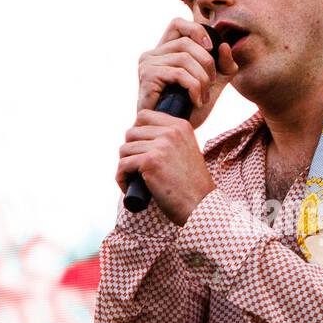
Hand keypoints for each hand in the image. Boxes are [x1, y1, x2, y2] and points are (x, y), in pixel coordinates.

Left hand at [115, 109, 215, 224]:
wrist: (200, 206)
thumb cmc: (192, 185)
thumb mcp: (186, 151)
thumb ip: (170, 139)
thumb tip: (140, 134)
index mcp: (181, 126)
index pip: (144, 115)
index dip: (136, 132)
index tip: (138, 149)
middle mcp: (171, 132)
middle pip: (131, 132)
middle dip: (129, 151)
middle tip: (135, 168)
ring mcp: (161, 146)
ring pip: (124, 149)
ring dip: (124, 165)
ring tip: (133, 178)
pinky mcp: (150, 162)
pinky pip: (123, 165)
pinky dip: (121, 178)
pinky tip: (128, 186)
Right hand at [136, 18, 237, 131]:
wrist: (172, 134)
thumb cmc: (188, 109)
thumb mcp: (213, 84)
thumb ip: (224, 65)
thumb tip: (225, 46)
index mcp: (164, 51)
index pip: (178, 23)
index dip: (197, 30)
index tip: (211, 49)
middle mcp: (152, 54)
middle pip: (186, 42)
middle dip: (207, 62)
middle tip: (211, 83)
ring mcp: (147, 64)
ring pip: (184, 57)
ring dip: (202, 78)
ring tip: (204, 96)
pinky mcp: (147, 77)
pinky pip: (179, 73)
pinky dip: (194, 87)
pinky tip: (196, 101)